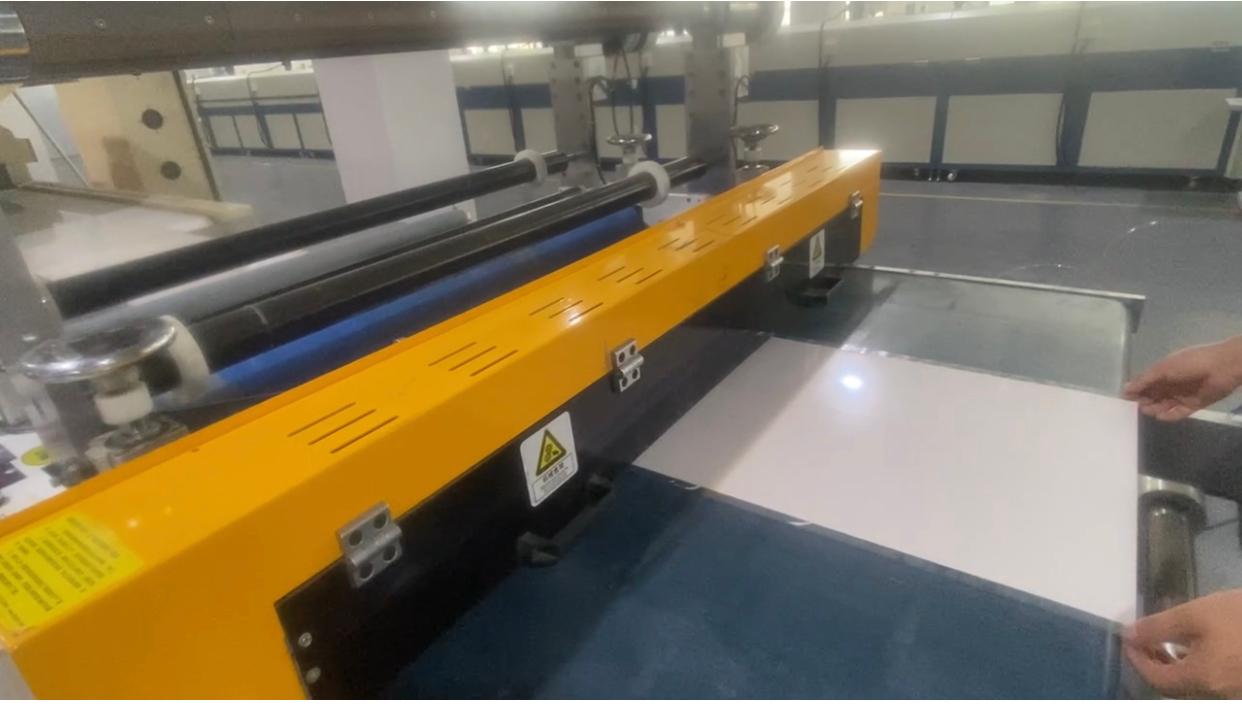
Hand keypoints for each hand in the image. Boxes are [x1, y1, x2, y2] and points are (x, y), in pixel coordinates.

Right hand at [1123, 338, 1241, 420]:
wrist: (1223, 367)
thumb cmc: (1190, 363)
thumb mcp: (1163, 368)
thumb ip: (1144, 380)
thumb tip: (1125, 388)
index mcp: (1163, 371)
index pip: (1144, 383)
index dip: (1134, 391)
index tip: (1124, 399)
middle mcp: (1171, 384)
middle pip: (1152, 396)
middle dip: (1143, 401)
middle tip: (1135, 407)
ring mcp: (1181, 395)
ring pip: (1163, 405)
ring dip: (1154, 409)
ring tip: (1148, 411)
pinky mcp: (1192, 405)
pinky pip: (1177, 413)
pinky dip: (1169, 416)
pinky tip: (1161, 416)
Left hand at [1124, 590, 1241, 697]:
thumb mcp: (1197, 614)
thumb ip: (1159, 627)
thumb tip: (1129, 635)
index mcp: (1202, 681)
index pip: (1156, 680)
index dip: (1137, 659)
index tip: (1127, 639)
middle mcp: (1217, 695)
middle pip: (1175, 687)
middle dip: (1155, 664)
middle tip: (1143, 641)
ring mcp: (1233, 693)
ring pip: (1194, 685)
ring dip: (1175, 666)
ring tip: (1165, 642)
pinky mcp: (1241, 685)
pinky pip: (1212, 681)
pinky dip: (1196, 667)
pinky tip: (1197, 647)